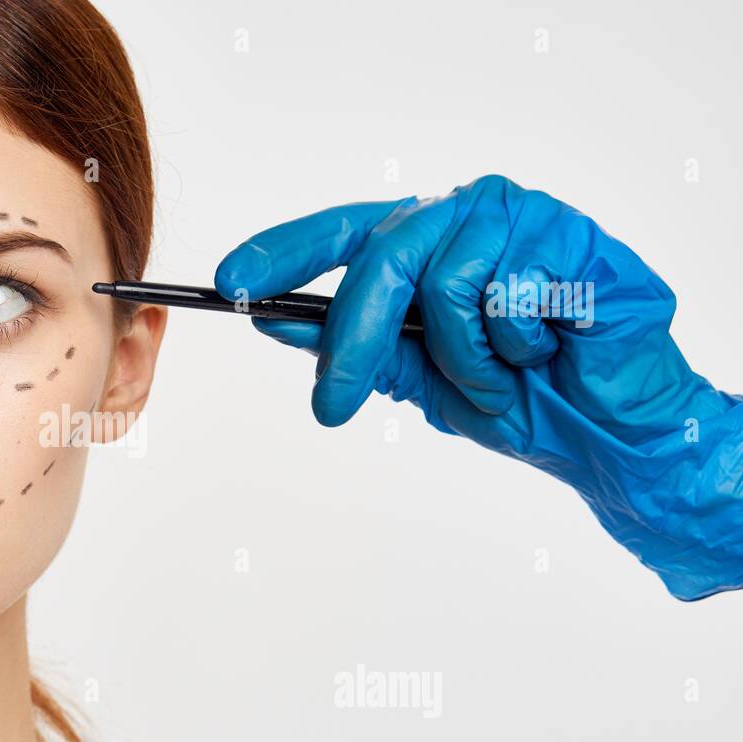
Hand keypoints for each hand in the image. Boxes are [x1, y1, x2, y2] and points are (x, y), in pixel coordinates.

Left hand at [215, 174, 742, 600]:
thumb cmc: (515, 399)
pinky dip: (515, 348)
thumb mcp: (416, 378)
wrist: (605, 434)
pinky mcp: (566, 236)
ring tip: (499, 375)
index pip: (340, 231)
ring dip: (463, 360)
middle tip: (331, 409)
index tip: (227, 284)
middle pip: (381, 259)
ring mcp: (517, 217)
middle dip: (352, 344)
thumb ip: (352, 345)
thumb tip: (273, 319)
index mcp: (425, 238)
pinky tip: (544, 351)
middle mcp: (465, 214)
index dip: (280, 253)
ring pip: (445, 283)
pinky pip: (507, 296)